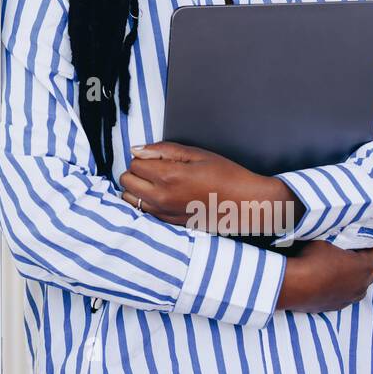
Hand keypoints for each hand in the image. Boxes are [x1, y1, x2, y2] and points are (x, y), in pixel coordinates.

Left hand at [119, 141, 300, 235]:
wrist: (245, 204)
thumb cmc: (225, 174)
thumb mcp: (196, 154)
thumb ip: (163, 150)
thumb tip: (136, 150)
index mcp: (169, 176)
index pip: (134, 163)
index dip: (144, 157)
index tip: (158, 157)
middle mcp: (162, 197)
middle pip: (127, 181)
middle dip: (137, 171)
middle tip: (156, 168)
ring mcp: (164, 213)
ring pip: (129, 199)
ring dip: (137, 188)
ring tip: (156, 182)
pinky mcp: (169, 223)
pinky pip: (143, 211)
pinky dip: (145, 202)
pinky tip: (163, 195)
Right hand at [276, 240, 372, 312]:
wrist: (294, 285)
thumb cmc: (311, 260)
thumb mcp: (325, 243)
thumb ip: (338, 244)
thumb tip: (337, 244)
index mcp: (364, 266)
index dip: (366, 245)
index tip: (356, 241)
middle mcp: (362, 284)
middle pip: (370, 271)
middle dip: (363, 262)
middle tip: (348, 254)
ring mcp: (351, 298)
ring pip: (360, 286)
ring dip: (354, 278)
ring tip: (339, 270)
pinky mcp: (339, 306)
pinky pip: (347, 296)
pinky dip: (343, 289)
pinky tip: (330, 283)